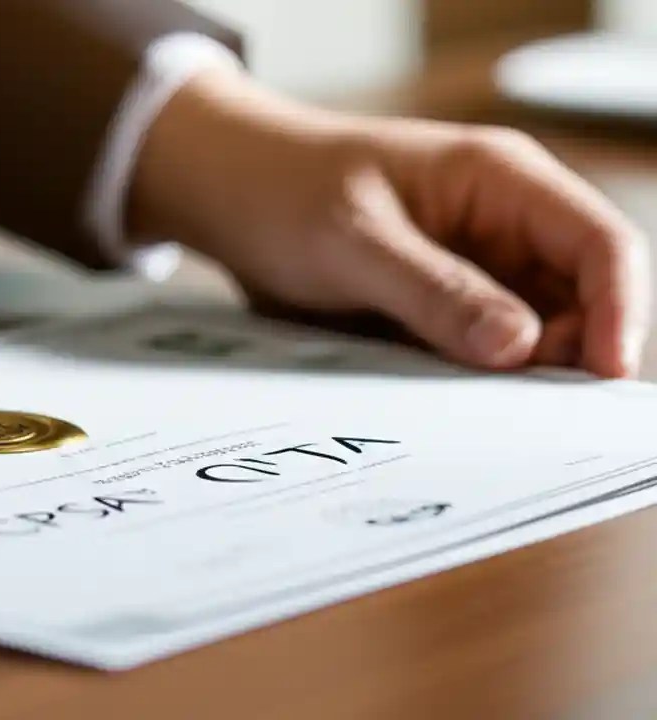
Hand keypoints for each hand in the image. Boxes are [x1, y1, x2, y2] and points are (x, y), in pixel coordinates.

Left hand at [132, 66, 649, 376]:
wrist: (228, 196)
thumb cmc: (286, 189)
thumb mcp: (354, 241)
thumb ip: (434, 291)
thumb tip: (519, 348)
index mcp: (502, 181)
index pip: (599, 243)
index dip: (618, 311)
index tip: (604, 375)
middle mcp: (503, 228)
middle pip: (578, 303)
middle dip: (564, 359)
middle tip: (527, 414)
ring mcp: (474, 273)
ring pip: (531, 340)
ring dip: (515, 381)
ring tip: (477, 415)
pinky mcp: (440, 311)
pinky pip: (477, 356)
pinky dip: (471, 386)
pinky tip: (444, 409)